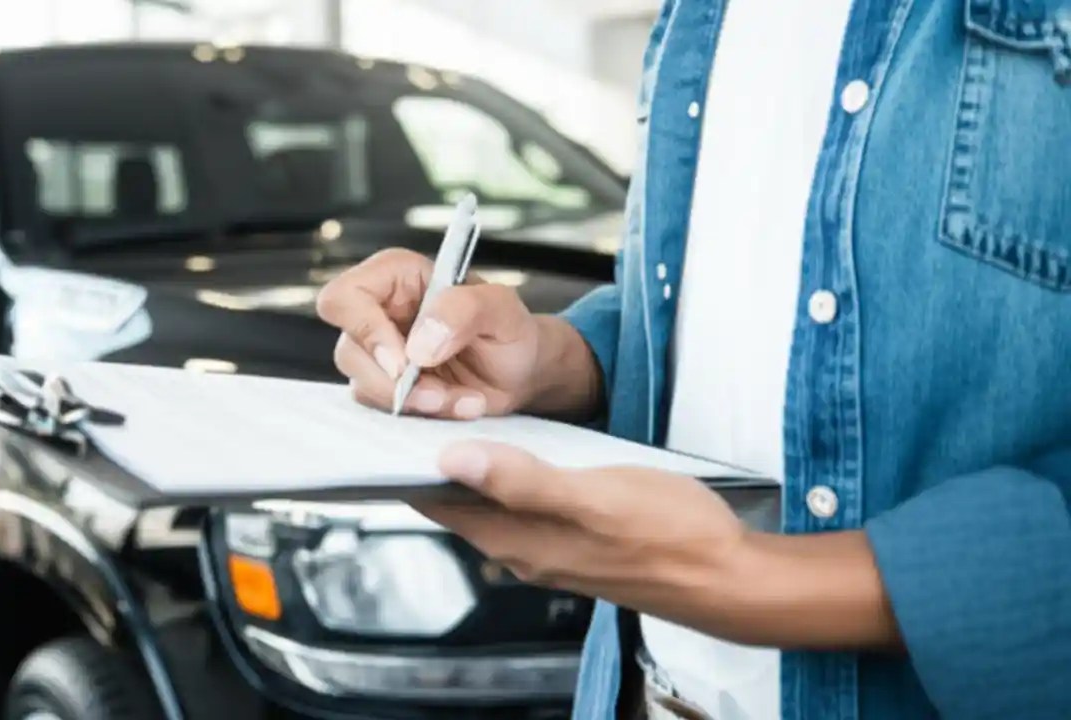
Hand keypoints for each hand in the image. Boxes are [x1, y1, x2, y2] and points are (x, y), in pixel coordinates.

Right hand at [316, 248, 597, 419]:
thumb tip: (418, 347)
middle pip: (349, 351)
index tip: (403, 362)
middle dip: (394, 383)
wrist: (522, 370)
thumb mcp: (501, 308)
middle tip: (440, 394)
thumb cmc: (510, 329)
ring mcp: (378, 353)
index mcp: (396, 276)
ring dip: (414, 402)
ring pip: (362, 385)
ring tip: (460, 399)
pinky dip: (422, 415)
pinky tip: (457, 405)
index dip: (364, 331)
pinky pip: (384, 409)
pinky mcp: (386, 387)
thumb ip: (463, 311)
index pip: (344, 297)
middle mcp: (378, 311)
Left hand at [418, 441, 901, 649]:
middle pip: (454, 502)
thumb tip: (453, 457)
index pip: (436, 501)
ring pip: (487, 502)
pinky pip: (520, 505)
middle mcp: (522, 549)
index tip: (377, 423)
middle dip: (427, 460)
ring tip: (450, 418)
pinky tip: (516, 447)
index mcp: (517, 538)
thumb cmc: (669, 532)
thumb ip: (522, 479)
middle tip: (410, 406)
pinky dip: (503, 475)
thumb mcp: (594, 495)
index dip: (402, 464)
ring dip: (466, 466)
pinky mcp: (573, 540)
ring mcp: (547, 548)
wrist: (727, 575)